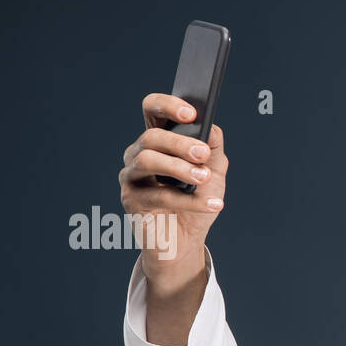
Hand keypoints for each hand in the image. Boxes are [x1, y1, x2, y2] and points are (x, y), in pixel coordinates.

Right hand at [118, 93, 228, 290]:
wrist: (186, 240)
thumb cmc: (196, 201)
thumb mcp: (213, 172)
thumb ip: (213, 149)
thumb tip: (212, 127)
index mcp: (158, 141)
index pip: (152, 110)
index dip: (167, 106)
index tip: (192, 113)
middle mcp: (139, 154)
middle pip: (151, 137)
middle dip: (179, 143)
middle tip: (203, 154)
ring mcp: (131, 177)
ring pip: (147, 160)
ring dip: (179, 168)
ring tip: (204, 178)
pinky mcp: (131, 201)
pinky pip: (159, 196)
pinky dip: (190, 201)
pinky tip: (215, 205)